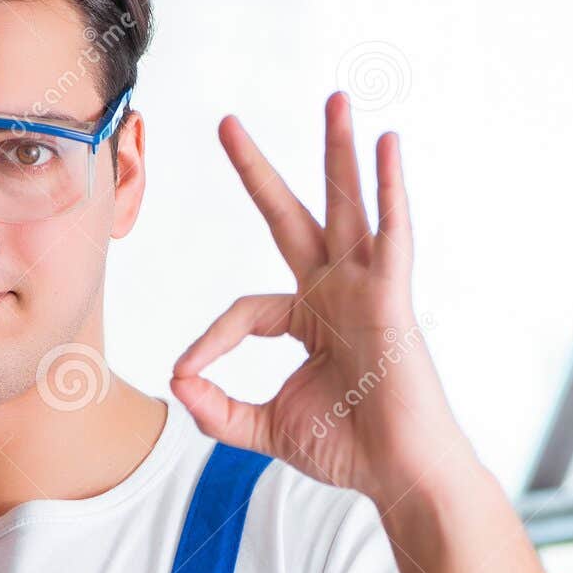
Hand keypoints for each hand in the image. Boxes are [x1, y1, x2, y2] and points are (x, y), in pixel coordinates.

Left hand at [171, 91, 467, 506]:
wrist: (397, 475)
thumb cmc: (346, 449)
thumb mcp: (262, 429)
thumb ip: (216, 410)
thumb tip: (175, 382)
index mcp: (306, 319)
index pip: (241, 311)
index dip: (209, 342)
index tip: (188, 374)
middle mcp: (335, 294)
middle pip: (291, 217)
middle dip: (259, 172)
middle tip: (225, 123)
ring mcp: (367, 290)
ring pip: (348, 207)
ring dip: (339, 152)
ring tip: (335, 98)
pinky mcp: (394, 299)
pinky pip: (393, 235)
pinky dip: (391, 190)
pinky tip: (386, 145)